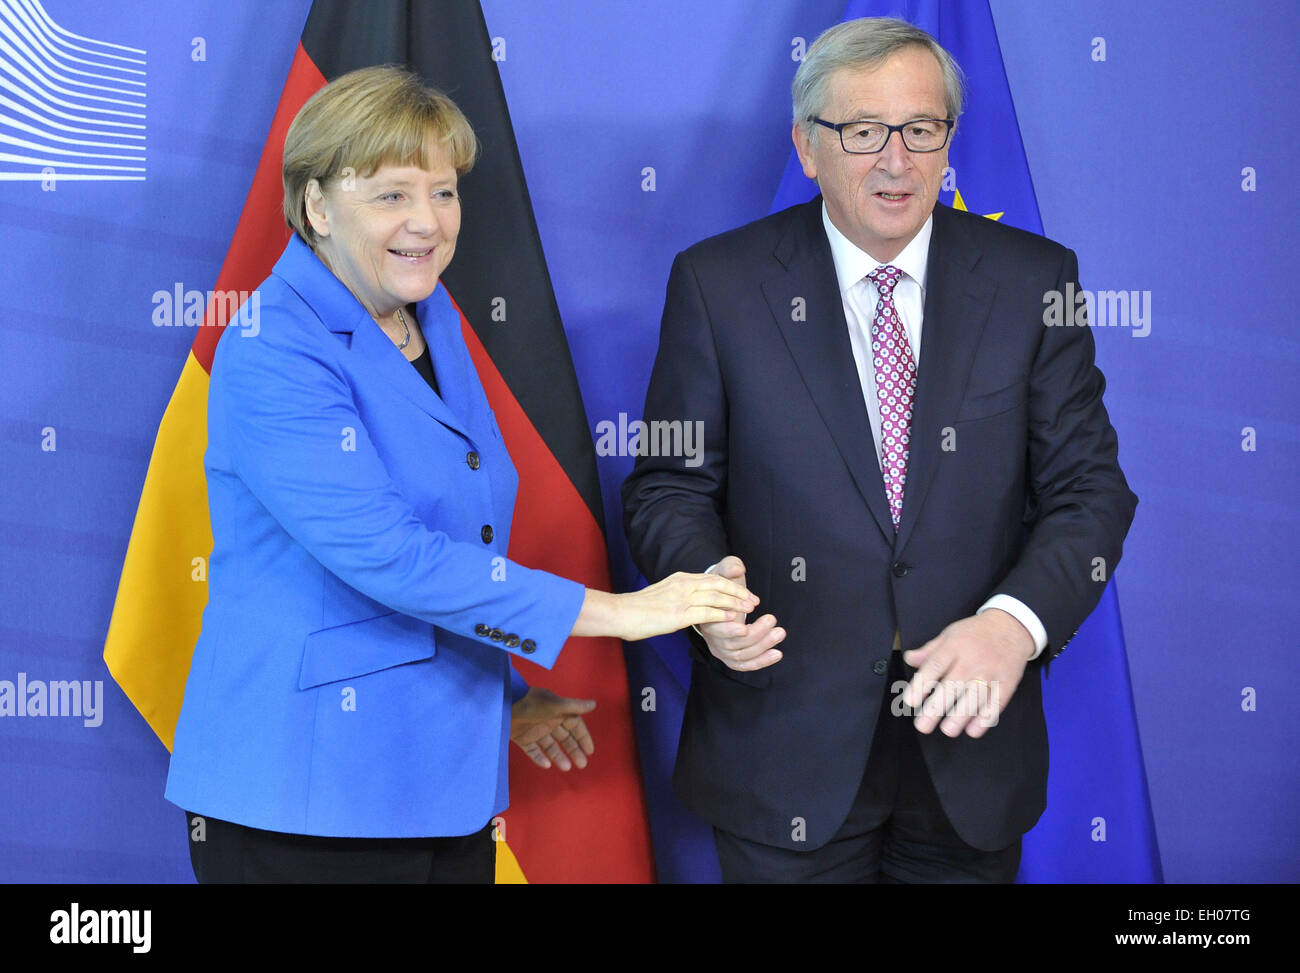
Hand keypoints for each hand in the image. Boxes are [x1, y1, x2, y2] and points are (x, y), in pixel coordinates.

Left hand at [510, 688, 595, 770]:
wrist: (502, 705)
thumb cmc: (531, 703)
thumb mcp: (555, 705)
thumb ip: (575, 706)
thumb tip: (594, 704)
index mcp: (558, 711)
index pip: (575, 726)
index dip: (583, 737)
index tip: (590, 751)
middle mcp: (548, 721)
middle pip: (564, 738)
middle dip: (574, 750)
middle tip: (582, 765)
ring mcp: (534, 730)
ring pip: (550, 746)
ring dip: (559, 756)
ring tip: (566, 768)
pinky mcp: (522, 737)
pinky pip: (533, 750)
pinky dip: (539, 758)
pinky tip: (546, 766)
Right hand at [574, 567, 758, 641]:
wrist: (621, 612)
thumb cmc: (638, 608)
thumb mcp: (662, 593)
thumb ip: (678, 594)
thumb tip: (689, 602)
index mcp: (680, 578)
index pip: (712, 577)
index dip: (731, 584)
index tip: (744, 592)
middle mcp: (683, 584)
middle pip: (719, 584)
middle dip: (739, 592)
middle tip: (754, 600)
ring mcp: (682, 598)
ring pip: (716, 597)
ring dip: (735, 603)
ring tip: (749, 609)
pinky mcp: (679, 614)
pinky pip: (706, 613)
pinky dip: (722, 616)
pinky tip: (734, 620)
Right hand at [696, 555, 784, 671]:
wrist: (721, 600)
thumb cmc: (723, 587)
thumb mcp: (723, 573)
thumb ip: (729, 568)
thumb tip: (737, 568)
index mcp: (707, 619)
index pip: (716, 629)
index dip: (730, 629)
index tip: (746, 624)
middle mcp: (713, 639)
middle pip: (732, 644)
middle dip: (755, 634)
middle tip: (772, 620)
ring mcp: (722, 650)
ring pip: (741, 655)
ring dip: (762, 646)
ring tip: (780, 632)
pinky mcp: (732, 658)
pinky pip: (746, 665)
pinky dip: (762, 662)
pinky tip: (777, 654)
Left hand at [901, 609, 1033, 737]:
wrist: (1012, 626)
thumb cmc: (975, 633)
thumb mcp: (950, 634)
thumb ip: (930, 650)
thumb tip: (910, 659)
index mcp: (955, 645)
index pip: (935, 665)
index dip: (922, 684)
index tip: (910, 701)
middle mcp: (973, 659)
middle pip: (953, 685)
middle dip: (937, 707)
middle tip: (922, 725)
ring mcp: (992, 671)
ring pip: (975, 697)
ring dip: (961, 716)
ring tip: (947, 730)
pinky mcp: (1008, 682)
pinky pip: (997, 703)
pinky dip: (985, 718)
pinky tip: (973, 730)